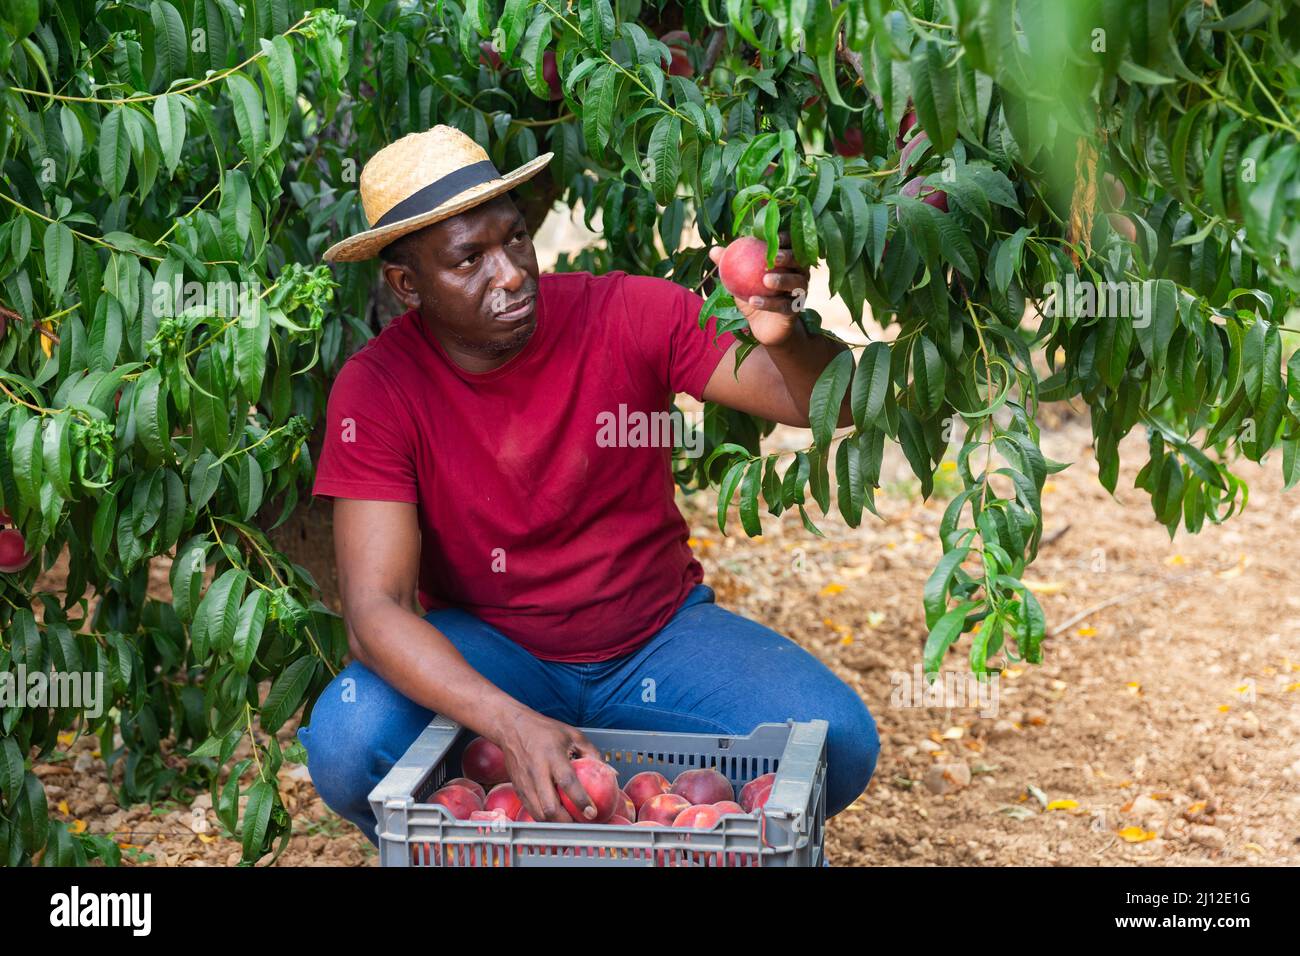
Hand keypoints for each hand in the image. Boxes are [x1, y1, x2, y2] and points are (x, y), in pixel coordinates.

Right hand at [495, 707, 603, 821]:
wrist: (512, 728)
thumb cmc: (546, 731)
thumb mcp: (573, 735)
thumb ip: (591, 753)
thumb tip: (610, 773)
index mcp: (553, 755)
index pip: (567, 781)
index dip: (580, 799)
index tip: (592, 812)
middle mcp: (537, 771)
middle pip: (550, 806)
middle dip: (567, 821)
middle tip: (582, 822)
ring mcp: (525, 782)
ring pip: (539, 813)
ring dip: (556, 823)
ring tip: (571, 822)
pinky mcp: (518, 789)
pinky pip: (532, 811)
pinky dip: (545, 819)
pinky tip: (556, 817)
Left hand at [708, 232, 810, 347]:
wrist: (763, 325)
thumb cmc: (753, 295)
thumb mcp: (740, 280)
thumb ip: (729, 265)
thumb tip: (713, 250)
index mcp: (788, 261)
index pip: (790, 245)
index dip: (784, 238)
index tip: (772, 236)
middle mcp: (799, 273)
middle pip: (799, 261)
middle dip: (788, 257)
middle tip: (773, 257)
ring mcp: (800, 292)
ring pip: (796, 283)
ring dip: (782, 280)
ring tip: (765, 280)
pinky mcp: (795, 310)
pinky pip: (783, 305)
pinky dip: (768, 303)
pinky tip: (754, 301)